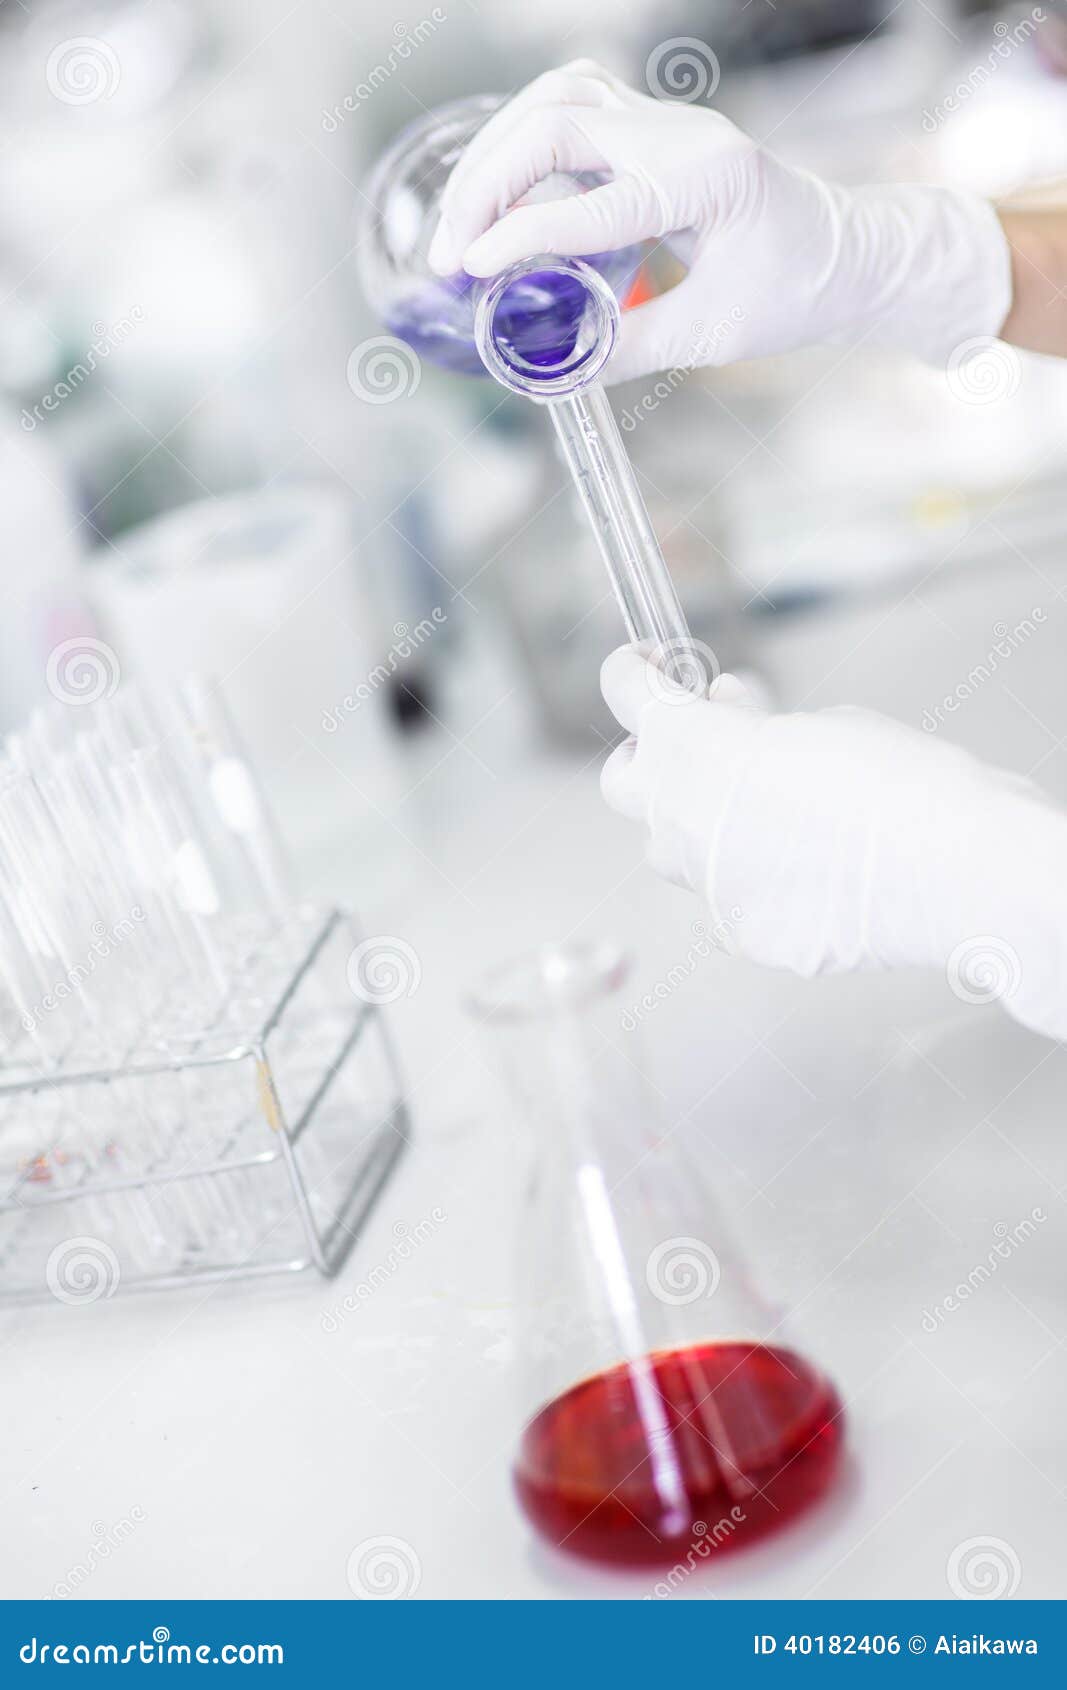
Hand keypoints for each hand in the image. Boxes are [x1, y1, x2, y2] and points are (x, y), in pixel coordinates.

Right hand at [429, 60, 1011, 382]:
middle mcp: (684, 136)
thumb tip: (549, 368)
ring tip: (462, 220)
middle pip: (559, 121)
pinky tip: (499, 196)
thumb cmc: (796, 292)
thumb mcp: (712, 334)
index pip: (596, 202)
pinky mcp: (653, 131)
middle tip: (452, 253)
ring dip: (497, 151)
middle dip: (490, 184)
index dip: (525, 235)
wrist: (848, 254)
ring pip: (559, 99)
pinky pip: (574, 112)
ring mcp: (667, 123)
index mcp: (709, 182)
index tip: (472, 270)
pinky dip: (523, 145)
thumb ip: (626, 348)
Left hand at [600, 646, 1066, 1041]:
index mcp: (693, 748)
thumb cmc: (899, 780)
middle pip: (622, 781)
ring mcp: (704, 885)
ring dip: (697, 820)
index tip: (649, 667)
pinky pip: (721, 895)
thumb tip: (727, 717)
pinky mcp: (739, 933)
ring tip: (763, 806)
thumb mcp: (818, 723)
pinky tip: (799, 865)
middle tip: (698, 741)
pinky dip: (744, 874)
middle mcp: (679, 819)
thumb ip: (752, 724)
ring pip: (670, 847)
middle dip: (650, 757)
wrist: (952, 870)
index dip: (634, 673)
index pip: (625, 692)